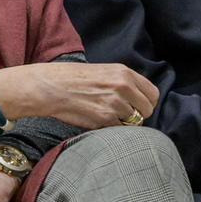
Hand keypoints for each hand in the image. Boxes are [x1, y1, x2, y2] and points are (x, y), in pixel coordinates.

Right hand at [0, 62, 157, 130]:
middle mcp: (123, 87)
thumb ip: (121, 82)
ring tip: (103, 116)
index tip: (137, 107)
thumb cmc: (69, 78)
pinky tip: (95, 120)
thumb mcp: (101, 71)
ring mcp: (115, 103)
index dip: (146, 103)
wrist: (48, 86)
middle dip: (137, 115)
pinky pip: (118, 129)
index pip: (152, 93)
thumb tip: (136, 98)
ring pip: (133, 122)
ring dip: (121, 122)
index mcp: (124, 73)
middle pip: (147, 110)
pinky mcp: (105, 119)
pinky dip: (109, 128)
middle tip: (120, 115)